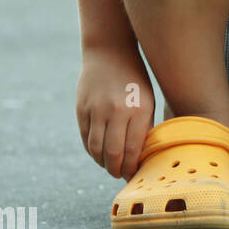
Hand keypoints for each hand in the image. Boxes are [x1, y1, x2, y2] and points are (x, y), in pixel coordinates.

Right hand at [76, 45, 154, 179]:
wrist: (109, 53)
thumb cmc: (135, 80)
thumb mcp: (147, 101)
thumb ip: (143, 127)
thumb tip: (140, 158)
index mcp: (139, 109)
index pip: (134, 149)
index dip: (132, 167)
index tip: (134, 175)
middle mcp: (117, 110)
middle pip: (113, 152)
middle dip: (117, 169)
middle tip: (121, 176)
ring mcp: (96, 109)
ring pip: (96, 148)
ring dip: (102, 163)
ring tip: (110, 168)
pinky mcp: (81, 108)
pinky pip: (85, 137)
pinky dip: (91, 150)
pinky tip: (99, 155)